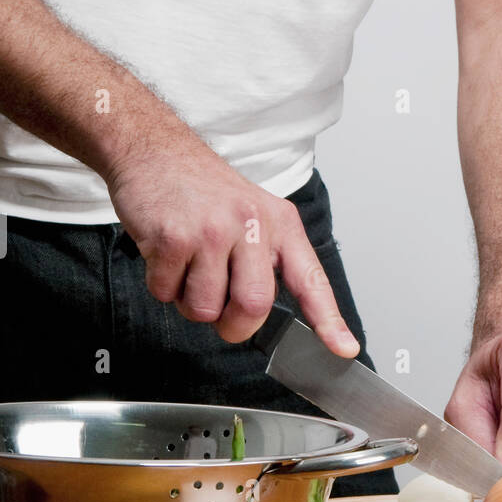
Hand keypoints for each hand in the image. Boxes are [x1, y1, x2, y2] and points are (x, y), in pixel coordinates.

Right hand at [105, 137, 358, 357]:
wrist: (157, 151)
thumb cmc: (204, 190)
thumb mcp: (253, 212)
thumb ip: (265, 259)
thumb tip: (262, 313)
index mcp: (280, 223)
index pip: (310, 279)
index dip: (329, 320)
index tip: (344, 349)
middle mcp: (253, 225)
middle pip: (254, 306)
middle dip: (232, 325)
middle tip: (219, 307)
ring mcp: (213, 230)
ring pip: (205, 309)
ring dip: (189, 302)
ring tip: (188, 265)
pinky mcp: (174, 237)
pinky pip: (166, 294)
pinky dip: (161, 286)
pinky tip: (166, 253)